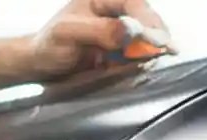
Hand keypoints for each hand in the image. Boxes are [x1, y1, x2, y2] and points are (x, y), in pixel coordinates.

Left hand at [24, 0, 173, 80]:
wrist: (38, 65)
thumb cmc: (48, 45)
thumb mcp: (68, 34)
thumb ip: (99, 30)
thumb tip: (130, 32)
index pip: (133, 3)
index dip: (148, 19)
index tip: (157, 38)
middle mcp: (113, 11)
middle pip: (145, 18)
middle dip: (156, 33)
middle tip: (168, 50)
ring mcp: (117, 30)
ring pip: (145, 35)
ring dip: (153, 47)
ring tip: (161, 58)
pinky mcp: (118, 49)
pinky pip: (137, 51)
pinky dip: (144, 58)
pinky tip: (148, 64)